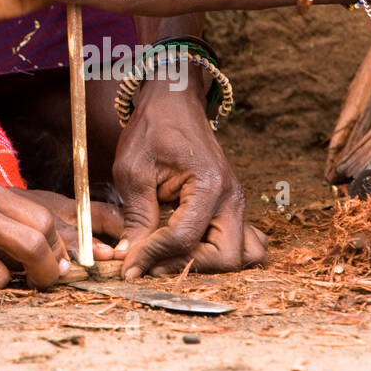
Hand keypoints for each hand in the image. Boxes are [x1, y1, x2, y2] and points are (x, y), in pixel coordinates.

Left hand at [113, 82, 266, 278]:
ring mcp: (236, 204)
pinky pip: (241, 243)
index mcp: (209, 185)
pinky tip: (189, 249)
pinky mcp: (231, 208)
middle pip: (225, 257)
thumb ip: (136, 218)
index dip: (153, 256)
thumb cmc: (152, 131)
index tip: (128, 267)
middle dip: (187, 265)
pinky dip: (219, 254)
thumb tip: (129, 257)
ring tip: (172, 257)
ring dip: (208, 264)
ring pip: (241, 255)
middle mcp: (231, 197)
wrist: (174, 104)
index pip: (185, 238)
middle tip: (151, 263)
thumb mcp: (133, 172)